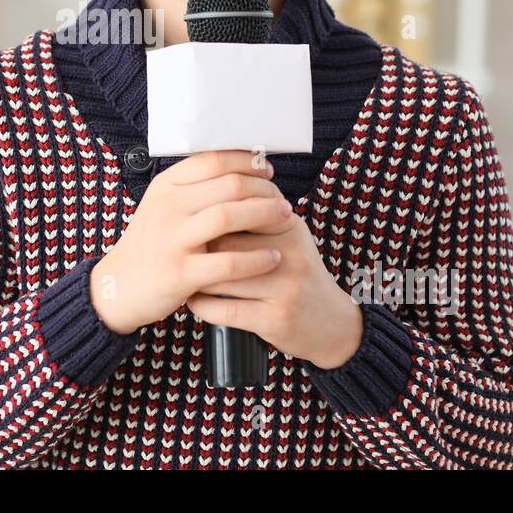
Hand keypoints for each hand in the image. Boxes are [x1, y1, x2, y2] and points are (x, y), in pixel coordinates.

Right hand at [89, 150, 288, 334]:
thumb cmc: (151, 244)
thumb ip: (195, 189)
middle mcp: (168, 207)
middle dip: (264, 189)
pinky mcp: (180, 272)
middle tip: (282, 199)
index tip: (266, 169)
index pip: (214, 160)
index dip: (247, 161)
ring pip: (229, 216)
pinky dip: (257, 258)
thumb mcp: (163, 206)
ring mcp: (173, 239)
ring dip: (265, 215)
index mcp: (166, 186)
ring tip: (285, 219)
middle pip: (229, 184)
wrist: (119, 286)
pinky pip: (228, 262)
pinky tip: (273, 257)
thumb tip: (242, 171)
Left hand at [184, 209, 364, 370]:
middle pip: (225, 242)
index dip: (208, 217)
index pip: (239, 209)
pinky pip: (224, 309)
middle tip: (180, 251)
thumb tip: (213, 189)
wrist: (332, 324)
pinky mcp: (274, 319)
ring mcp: (284, 288)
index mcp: (290, 227)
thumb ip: (257, 214)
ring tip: (185, 275)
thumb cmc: (300, 275)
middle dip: (198, 248)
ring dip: (195, 277)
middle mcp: (289, 255)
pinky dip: (202, 306)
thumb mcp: (289, 236)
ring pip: (220, 276)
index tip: (190, 223)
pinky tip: (195, 300)